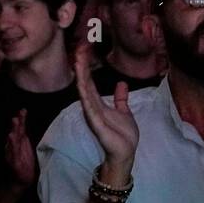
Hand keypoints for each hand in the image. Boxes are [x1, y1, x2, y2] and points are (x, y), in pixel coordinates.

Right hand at [4, 109, 36, 185]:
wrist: (23, 178)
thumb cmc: (26, 160)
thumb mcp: (28, 145)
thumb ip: (26, 134)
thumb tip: (28, 121)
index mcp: (19, 141)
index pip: (21, 128)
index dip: (22, 120)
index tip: (23, 110)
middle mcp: (14, 146)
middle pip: (16, 134)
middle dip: (16, 126)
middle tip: (16, 117)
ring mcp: (13, 155)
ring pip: (13, 145)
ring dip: (12, 138)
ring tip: (12, 132)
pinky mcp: (14, 164)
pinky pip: (13, 156)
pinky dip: (12, 150)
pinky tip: (11, 145)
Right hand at [73, 43, 137, 178]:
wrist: (126, 153)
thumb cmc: (123, 135)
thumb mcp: (124, 111)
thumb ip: (120, 98)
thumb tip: (121, 83)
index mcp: (98, 104)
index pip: (90, 82)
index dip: (86, 67)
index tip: (83, 51)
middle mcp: (93, 108)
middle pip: (85, 83)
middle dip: (82, 67)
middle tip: (78, 49)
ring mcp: (93, 115)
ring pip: (85, 92)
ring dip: (81, 76)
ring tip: (78, 60)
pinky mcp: (97, 124)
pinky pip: (90, 108)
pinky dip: (85, 96)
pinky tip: (82, 85)